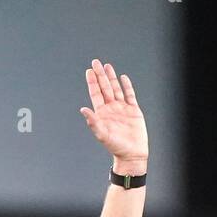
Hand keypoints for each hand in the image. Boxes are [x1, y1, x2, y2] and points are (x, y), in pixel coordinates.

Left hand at [79, 59, 147, 173]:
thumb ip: (93, 122)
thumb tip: (83, 109)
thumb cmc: (116, 147)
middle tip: (95, 62)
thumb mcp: (102, 134)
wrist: (132, 154)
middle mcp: (111, 108)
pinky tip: (123, 77)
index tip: (89, 71)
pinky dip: (126, 86)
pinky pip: (130, 95)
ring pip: (116, 89)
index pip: (96, 94)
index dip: (92, 82)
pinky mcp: (133, 110)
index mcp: (102, 113)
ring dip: (111, 77)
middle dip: (100, 75)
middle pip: (105, 88)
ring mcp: (122, 108)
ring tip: (107, 66)